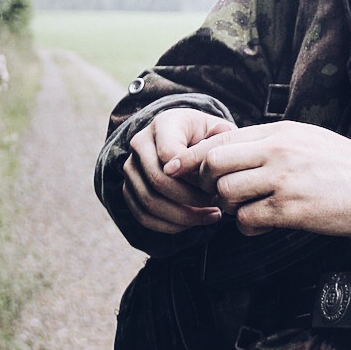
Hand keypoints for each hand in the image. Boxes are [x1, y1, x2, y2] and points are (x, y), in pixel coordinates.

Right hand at [122, 108, 234, 233]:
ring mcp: (131, 167)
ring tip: (211, 216)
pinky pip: (143, 216)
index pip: (168, 154)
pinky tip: (194, 222)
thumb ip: (222, 135)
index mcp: (164, 124)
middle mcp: (140, 143)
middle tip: (216, 204)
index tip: (215, 186)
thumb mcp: (217, 129)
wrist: (183, 140)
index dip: (191, 176)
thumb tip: (219, 141)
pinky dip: (170, 225)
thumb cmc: (205, 136)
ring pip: (149, 202)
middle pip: (158, 181)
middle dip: (191, 199)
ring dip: (183, 216)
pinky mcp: (128, 189)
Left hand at [174, 119, 350, 236]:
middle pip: (214, 163)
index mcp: (280, 131)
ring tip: (247, 210)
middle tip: (217, 195)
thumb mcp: (308, 139)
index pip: (221, 139)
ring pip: (226, 193)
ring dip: (229, 208)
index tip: (179, 169)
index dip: (194, 156)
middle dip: (206, 183)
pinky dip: (248, 227)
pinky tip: (262, 225)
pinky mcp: (292, 209)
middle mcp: (278, 151)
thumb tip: (236, 152)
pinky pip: (248, 220)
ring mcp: (284, 179)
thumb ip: (273, 143)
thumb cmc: (349, 166)